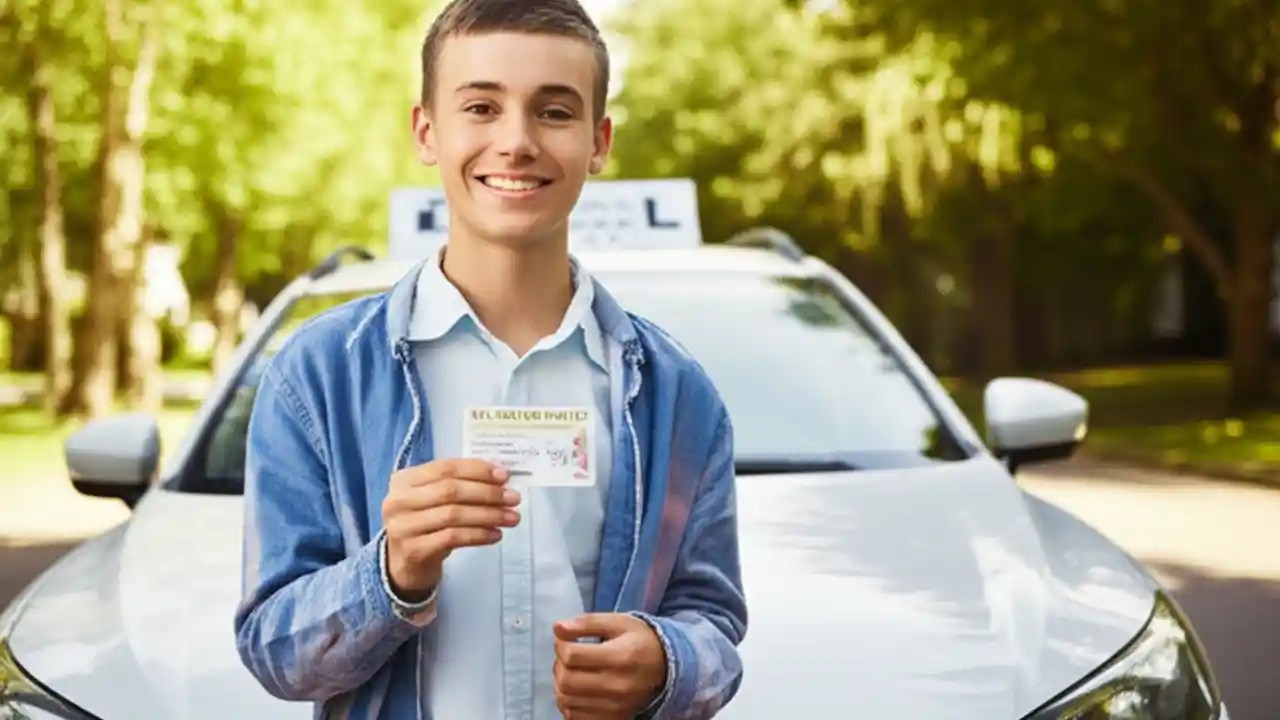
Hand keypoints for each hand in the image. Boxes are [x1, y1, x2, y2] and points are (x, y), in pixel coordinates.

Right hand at [381, 459, 520, 599]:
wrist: (405, 564)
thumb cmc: (425, 524)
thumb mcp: (433, 499)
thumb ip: (459, 485)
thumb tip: (499, 479)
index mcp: (404, 480)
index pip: (444, 467)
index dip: (477, 470)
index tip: (504, 476)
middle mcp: (398, 501)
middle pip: (450, 490)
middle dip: (487, 493)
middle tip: (513, 498)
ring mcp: (403, 527)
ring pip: (454, 514)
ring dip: (488, 515)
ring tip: (511, 517)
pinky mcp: (414, 550)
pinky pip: (453, 538)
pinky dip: (478, 535)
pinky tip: (496, 534)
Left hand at [553, 613, 667, 718]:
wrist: (667, 668)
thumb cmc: (640, 640)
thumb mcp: (618, 622)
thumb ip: (587, 622)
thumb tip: (558, 628)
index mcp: (620, 657)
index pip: (572, 656)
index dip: (561, 645)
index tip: (565, 639)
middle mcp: (617, 686)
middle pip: (566, 680)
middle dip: (559, 665)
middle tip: (567, 655)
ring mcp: (615, 707)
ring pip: (567, 700)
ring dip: (561, 684)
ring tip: (572, 671)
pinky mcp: (612, 718)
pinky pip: (575, 716)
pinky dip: (568, 702)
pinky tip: (576, 689)